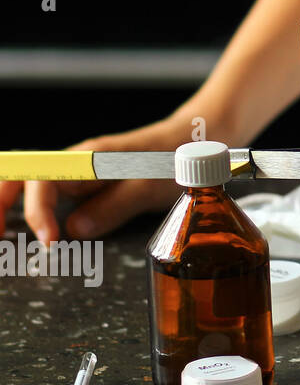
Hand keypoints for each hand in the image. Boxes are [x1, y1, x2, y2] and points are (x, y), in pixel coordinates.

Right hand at [0, 117, 194, 243]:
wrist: (195, 141)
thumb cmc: (176, 160)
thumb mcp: (151, 186)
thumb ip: (114, 206)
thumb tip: (73, 231)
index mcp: (87, 159)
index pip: (41, 179)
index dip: (37, 211)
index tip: (49, 242)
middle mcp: (75, 165)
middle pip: (19, 177)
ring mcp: (79, 175)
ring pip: (29, 187)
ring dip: (9, 209)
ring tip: (2, 241)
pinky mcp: (87, 186)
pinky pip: (50, 197)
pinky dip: (34, 214)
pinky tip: (34, 237)